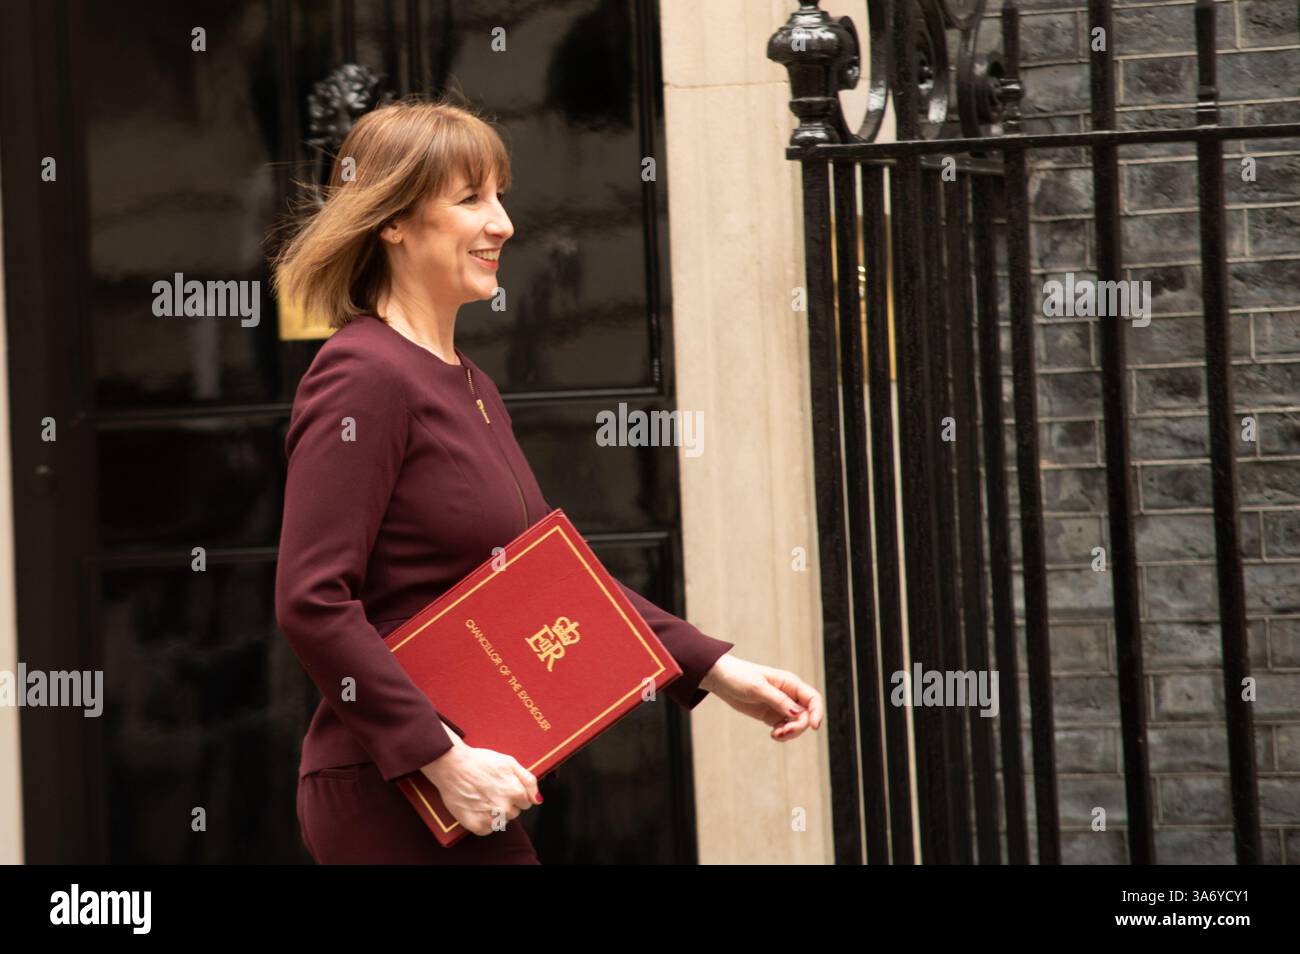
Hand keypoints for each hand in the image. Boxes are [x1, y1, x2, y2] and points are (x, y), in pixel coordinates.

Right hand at [420, 730, 539, 835]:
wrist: (451, 765)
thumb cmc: (480, 761)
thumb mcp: (510, 762)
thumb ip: (529, 781)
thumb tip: (538, 799)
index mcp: (516, 792)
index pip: (526, 802)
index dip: (515, 794)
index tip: (504, 787)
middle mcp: (505, 808)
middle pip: (514, 813)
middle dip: (506, 803)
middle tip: (491, 791)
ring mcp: (490, 818)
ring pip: (502, 822)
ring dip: (496, 813)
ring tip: (483, 798)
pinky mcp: (476, 825)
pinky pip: (488, 829)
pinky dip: (483, 821)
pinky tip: (476, 807)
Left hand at [699, 653, 823, 741]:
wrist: (721, 679)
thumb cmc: (739, 676)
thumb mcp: (758, 687)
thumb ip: (778, 700)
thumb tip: (797, 713)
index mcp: (790, 683)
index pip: (813, 698)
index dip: (818, 712)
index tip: (814, 727)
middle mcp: (789, 695)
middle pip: (806, 715)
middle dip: (798, 727)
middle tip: (782, 732)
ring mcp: (781, 706)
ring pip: (797, 724)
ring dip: (790, 733)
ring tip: (776, 734)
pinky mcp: (772, 716)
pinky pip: (785, 728)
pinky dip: (782, 735)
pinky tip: (773, 735)